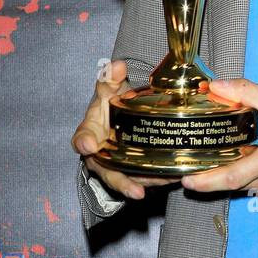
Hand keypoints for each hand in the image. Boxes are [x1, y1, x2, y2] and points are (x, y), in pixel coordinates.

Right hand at [71, 58, 179, 199]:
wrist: (118, 120)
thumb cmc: (109, 108)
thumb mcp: (107, 92)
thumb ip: (110, 79)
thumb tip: (116, 65)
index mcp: (88, 135)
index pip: (82, 139)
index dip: (84, 142)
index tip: (89, 144)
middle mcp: (100, 157)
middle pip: (108, 173)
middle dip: (122, 183)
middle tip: (136, 191)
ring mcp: (117, 168)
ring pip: (130, 181)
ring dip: (147, 184)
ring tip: (165, 183)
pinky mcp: (134, 173)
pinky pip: (146, 180)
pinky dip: (160, 181)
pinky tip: (175, 178)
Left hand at [179, 77, 257, 200]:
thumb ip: (248, 93)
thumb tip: (219, 86)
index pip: (231, 178)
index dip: (206, 182)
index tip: (187, 180)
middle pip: (232, 185)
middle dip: (210, 179)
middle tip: (190, 169)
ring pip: (245, 186)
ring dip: (229, 176)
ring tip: (213, 161)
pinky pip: (257, 186)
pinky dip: (246, 176)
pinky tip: (243, 161)